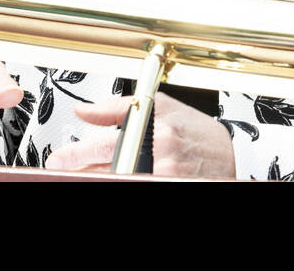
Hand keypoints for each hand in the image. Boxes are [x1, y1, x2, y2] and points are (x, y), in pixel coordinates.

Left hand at [45, 92, 236, 177]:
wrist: (234, 156)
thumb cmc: (199, 132)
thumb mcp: (163, 106)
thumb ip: (119, 107)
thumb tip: (84, 110)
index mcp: (154, 131)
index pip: (103, 145)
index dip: (75, 154)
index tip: (59, 159)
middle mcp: (159, 157)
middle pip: (106, 170)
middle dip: (80, 171)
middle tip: (62, 169)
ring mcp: (164, 177)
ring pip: (118, 179)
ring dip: (98, 178)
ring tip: (86, 173)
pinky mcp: (170, 187)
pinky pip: (138, 184)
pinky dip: (124, 181)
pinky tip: (116, 177)